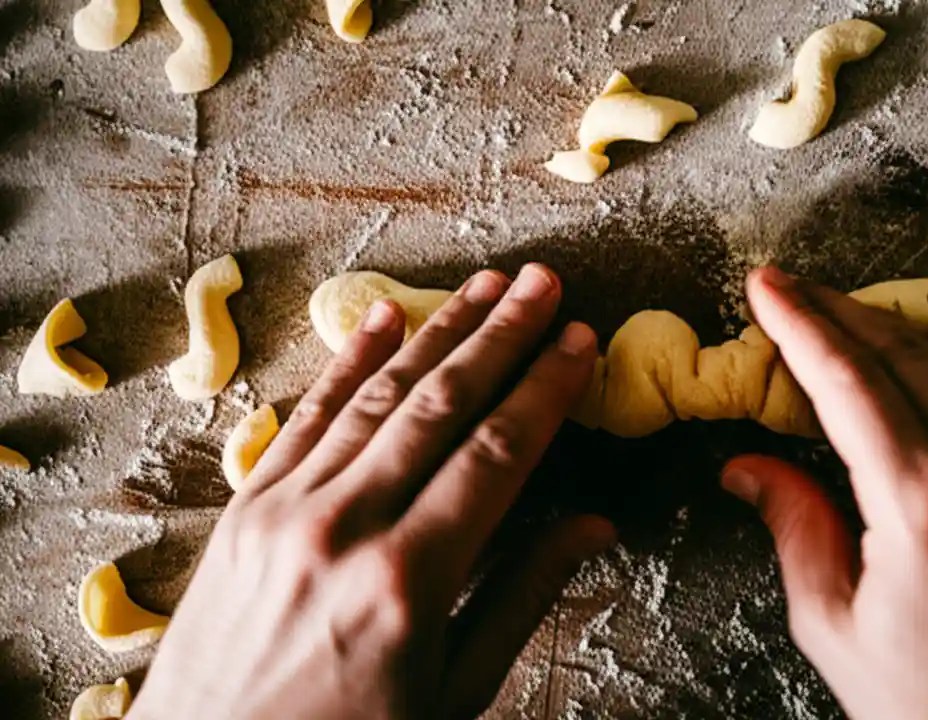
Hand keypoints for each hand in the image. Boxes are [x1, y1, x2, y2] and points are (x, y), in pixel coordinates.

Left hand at [130, 264, 614, 719]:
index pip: (497, 454)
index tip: (581, 341)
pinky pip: (305, 417)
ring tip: (485, 285)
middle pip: (440, 406)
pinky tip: (385, 320)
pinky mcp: (243, 510)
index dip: (546, 389)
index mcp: (408, 582)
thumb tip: (595, 525)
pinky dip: (350, 364)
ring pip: (377, 398)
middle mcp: (342, 529)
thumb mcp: (454, 693)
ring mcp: (282, 512)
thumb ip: (523, 597)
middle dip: (501, 336)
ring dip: (438, 332)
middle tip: (545, 283)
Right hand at [723, 267, 927, 718]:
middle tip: (787, 286)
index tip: (764, 285)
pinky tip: (902, 368)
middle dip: (838, 310)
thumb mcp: (834, 624)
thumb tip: (746, 466)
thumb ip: (794, 526)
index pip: (850, 382)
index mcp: (922, 505)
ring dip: (888, 330)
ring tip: (834, 314)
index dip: (800, 324)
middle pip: (903, 355)